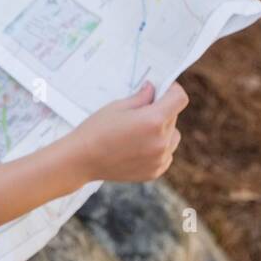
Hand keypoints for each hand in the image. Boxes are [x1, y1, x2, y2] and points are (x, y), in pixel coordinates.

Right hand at [66, 80, 188, 182]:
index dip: (172, 90)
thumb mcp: (117, 107)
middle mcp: (162, 140)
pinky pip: (166, 154)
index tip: (163, 90)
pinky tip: (137, 148)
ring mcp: (160, 158)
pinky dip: (158, 149)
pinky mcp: (156, 171)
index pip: (179, 98)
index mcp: (153, 120)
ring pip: (174, 136)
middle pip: (174, 117)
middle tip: (140, 113)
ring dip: (163, 131)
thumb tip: (153, 89)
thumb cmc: (95, 130)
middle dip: (161, 111)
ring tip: (138, 134)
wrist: (81, 160)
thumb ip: (142, 97)